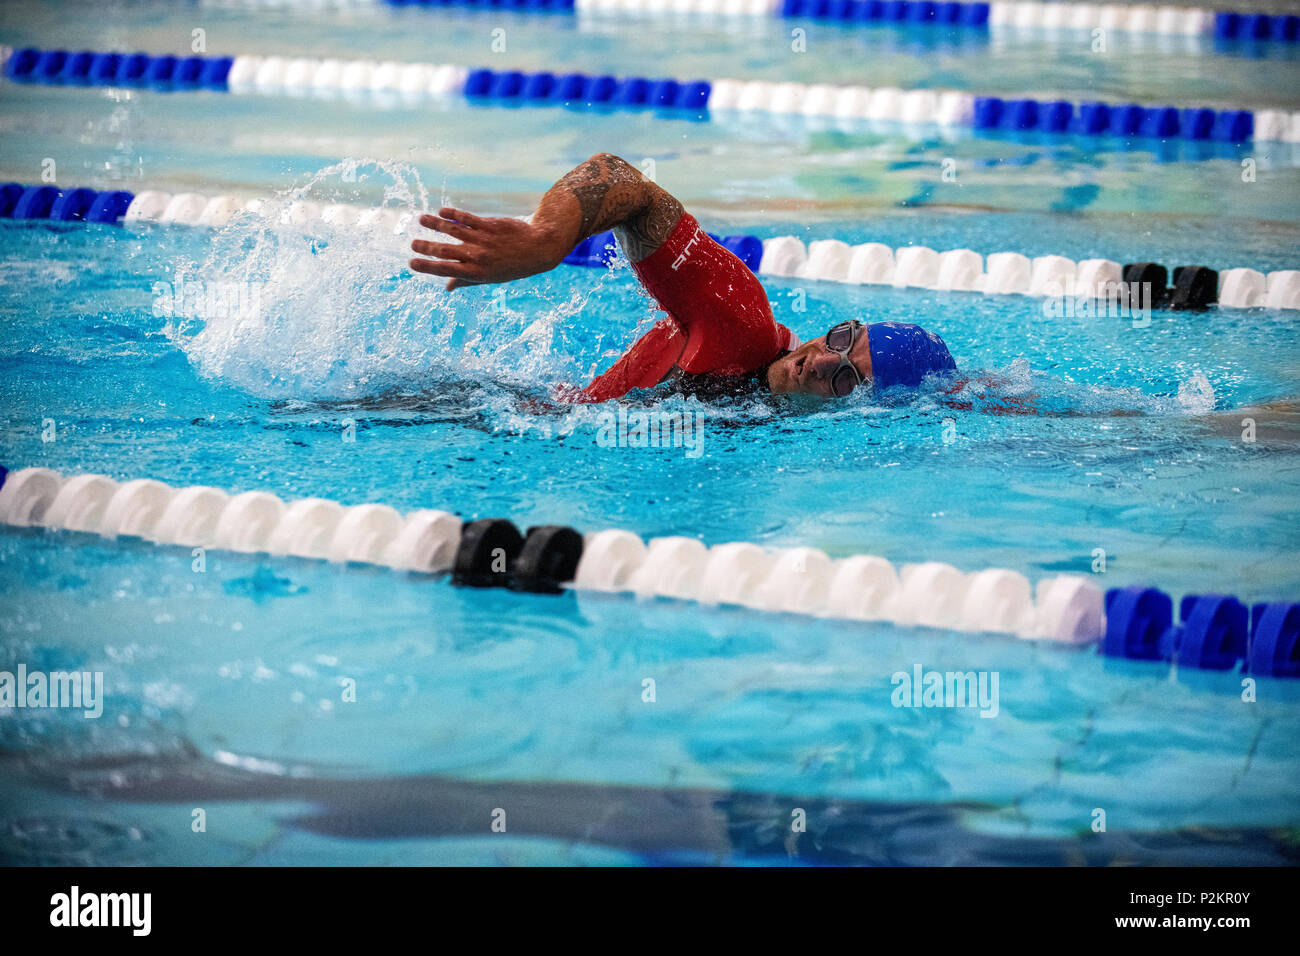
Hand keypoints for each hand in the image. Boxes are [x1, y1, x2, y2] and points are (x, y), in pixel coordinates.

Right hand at [409, 207, 565, 290]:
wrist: (537, 249)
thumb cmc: (511, 266)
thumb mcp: (490, 278)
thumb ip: (467, 281)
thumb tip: (447, 287)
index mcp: (476, 273)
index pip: (446, 270)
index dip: (428, 267)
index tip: (412, 263)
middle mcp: (477, 257)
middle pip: (446, 250)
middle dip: (427, 247)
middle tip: (412, 243)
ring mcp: (483, 240)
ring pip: (454, 231)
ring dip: (435, 224)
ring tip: (421, 219)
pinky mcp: (489, 225)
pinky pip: (467, 218)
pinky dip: (453, 214)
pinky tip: (441, 211)